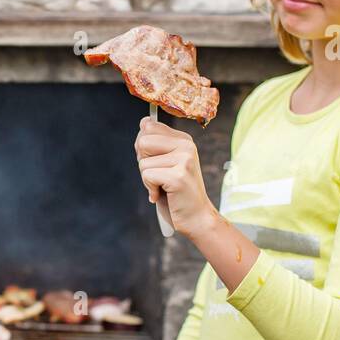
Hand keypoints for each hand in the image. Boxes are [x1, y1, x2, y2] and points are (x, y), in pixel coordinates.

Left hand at [134, 117, 213, 238]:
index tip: (157, 163)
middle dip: (144, 162)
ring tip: (164, 186)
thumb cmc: (176, 192)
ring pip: (143, 162)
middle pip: (143, 142)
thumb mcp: (165, 163)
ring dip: (147, 179)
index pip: (148, 127)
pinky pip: (147, 176)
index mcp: (183, 139)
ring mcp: (184, 160)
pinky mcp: (178, 176)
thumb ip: (154, 143)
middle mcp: (186, 145)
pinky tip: (163, 194)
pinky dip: (150, 189)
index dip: (144, 148)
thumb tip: (144, 121)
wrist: (196, 217)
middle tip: (159, 176)